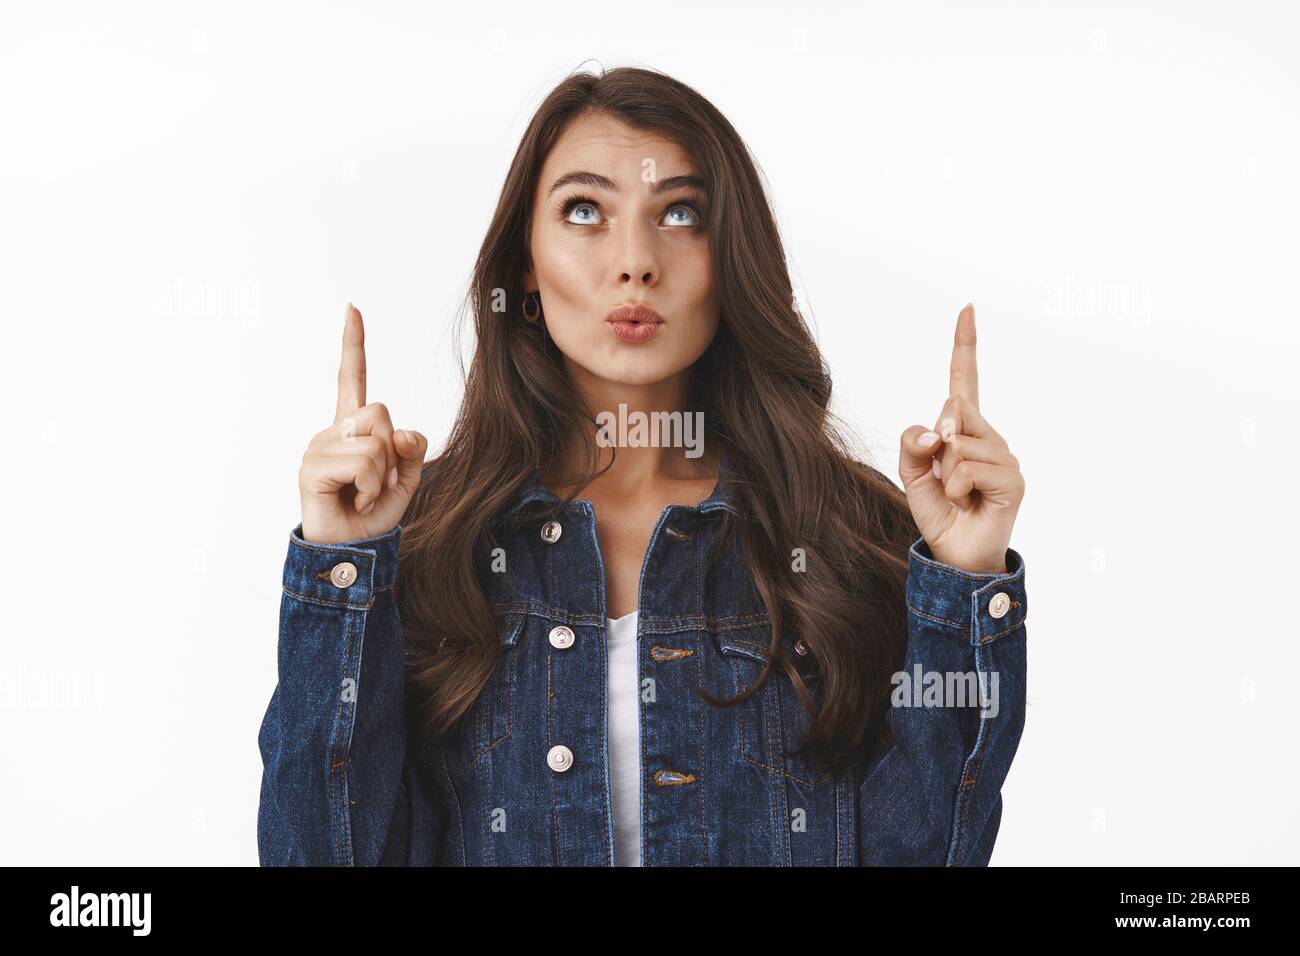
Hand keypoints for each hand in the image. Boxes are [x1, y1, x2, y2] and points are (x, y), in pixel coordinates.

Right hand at [298, 303, 427, 544]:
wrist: (351, 551)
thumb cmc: (373, 514)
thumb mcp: (407, 478)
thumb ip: (412, 449)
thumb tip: (401, 433)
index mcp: (353, 429)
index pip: (352, 379)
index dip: (353, 345)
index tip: (353, 309)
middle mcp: (332, 431)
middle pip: (380, 411)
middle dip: (393, 452)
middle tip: (378, 483)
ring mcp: (318, 446)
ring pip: (376, 440)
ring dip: (384, 475)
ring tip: (365, 495)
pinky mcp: (312, 466)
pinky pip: (364, 462)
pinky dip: (372, 486)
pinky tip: (355, 500)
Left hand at [898, 304, 1023, 573]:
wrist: (956, 554)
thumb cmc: (938, 511)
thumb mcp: (911, 474)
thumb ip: (912, 445)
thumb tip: (938, 433)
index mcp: (964, 429)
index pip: (964, 380)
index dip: (965, 345)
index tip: (967, 309)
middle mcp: (990, 436)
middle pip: (953, 408)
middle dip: (936, 443)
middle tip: (945, 477)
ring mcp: (1005, 456)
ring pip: (957, 442)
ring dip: (944, 474)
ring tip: (959, 494)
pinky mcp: (1013, 479)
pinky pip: (968, 467)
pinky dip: (955, 487)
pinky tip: (969, 502)